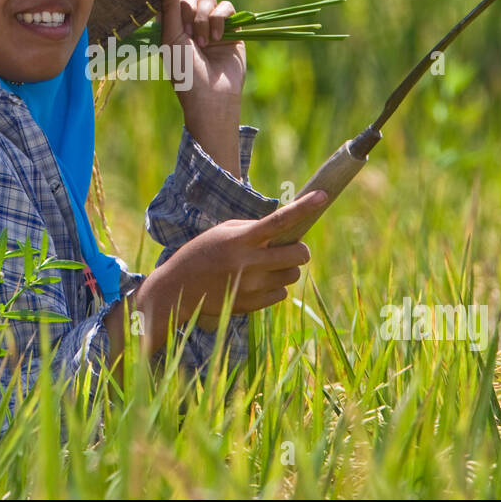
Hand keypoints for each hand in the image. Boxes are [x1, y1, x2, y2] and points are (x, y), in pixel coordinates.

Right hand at [139, 189, 328, 345]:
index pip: (279, 221)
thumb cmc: (202, 253)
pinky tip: (256, 283)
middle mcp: (249, 263)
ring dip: (286, 268)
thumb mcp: (223, 232)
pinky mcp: (252, 305)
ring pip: (292, 275)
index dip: (303, 208)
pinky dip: (275, 287)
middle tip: (290, 248)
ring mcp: (251, 286)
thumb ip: (253, 229)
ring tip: (265, 267)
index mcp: (240, 239)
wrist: (177, 290)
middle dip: (300, 250)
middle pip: (298, 254)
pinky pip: (282, 294)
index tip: (322, 196)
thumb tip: (286, 231)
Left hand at [149, 0, 245, 129]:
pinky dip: (220, 19)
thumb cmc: (185, 71)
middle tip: (189, 35)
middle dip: (190, 13)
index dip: (174, 1)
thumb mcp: (171, 37)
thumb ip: (168, 6)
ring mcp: (212, 26)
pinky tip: (217, 39)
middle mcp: (191, 24)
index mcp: (172, 26)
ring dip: (205, 17)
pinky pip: (227, 7)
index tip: (174, 14)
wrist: (212, 95)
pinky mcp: (231, 29)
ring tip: (204, 42)